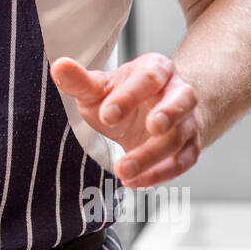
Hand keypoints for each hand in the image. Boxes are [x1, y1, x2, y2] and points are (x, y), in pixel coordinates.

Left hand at [50, 52, 201, 187]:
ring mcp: (188, 119)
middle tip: (150, 128)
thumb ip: (80, 81)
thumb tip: (59, 67)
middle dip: (168, 114)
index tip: (107, 115)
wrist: (149, 112)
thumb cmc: (121, 96)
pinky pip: (183, 161)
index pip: (148, 78)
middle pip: (181, 100)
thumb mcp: (98, 87)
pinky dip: (161, 175)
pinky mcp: (190, 145)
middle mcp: (178, 91)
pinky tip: (136, 182)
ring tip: (123, 170)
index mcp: (156, 69)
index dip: (130, 96)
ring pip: (180, 137)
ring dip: (153, 156)